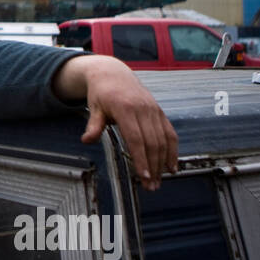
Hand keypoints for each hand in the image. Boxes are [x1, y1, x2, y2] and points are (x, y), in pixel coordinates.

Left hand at [54, 55, 178, 190]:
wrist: (113, 73)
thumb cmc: (101, 93)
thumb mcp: (94, 107)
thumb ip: (94, 125)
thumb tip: (86, 140)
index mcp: (125, 108)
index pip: (135, 138)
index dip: (141, 158)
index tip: (144, 176)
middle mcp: (143, 109)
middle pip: (152, 143)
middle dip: (153, 167)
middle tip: (151, 187)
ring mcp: (154, 110)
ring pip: (163, 140)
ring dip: (163, 163)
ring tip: (159, 181)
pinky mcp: (160, 112)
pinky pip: (170, 133)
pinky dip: (173, 151)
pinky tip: (172, 167)